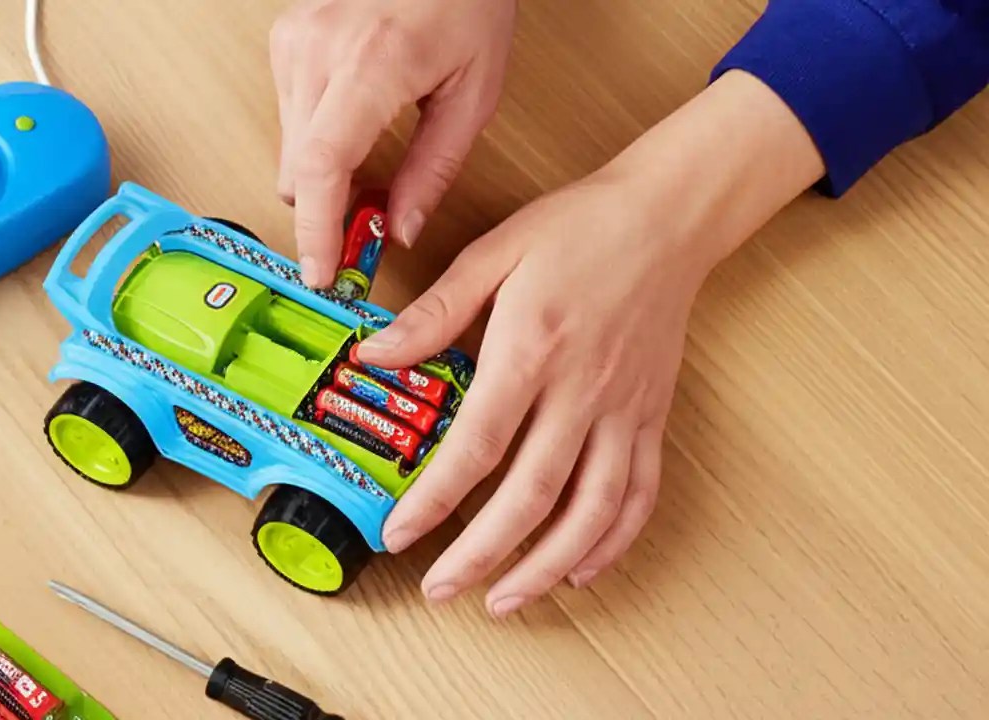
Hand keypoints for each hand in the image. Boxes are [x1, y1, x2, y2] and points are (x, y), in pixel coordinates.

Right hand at [269, 0, 515, 285]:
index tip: (321, 273)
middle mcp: (317, 50)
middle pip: (297, 170)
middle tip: (366, 232)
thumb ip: (434, 169)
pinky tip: (356, 127)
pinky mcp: (284, 37)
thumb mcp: (473, 91)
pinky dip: (317, 138)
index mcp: (372, 64)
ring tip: (374, 166)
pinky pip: (289, 115)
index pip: (321, 168)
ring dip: (323, 173)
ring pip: (289, 148)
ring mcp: (294, 40)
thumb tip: (402, 230)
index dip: (316, 231)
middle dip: (326, 212)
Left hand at [356, 71, 825, 615]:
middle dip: (482, 555)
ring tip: (504, 601)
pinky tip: (579, 568)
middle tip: (441, 590)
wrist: (665, 218)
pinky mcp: (652, 417)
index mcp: (532, 350)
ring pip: (592, 511)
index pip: (477, 447)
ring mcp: (624, 410)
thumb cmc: (578, 230)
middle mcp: (582, 391)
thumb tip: (375, 354)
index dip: (434, 501)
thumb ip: (434, 312)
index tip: (400, 536)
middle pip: (532, 496)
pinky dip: (612, 542)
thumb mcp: (493, 253)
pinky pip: (639, 494)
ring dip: (546, 566)